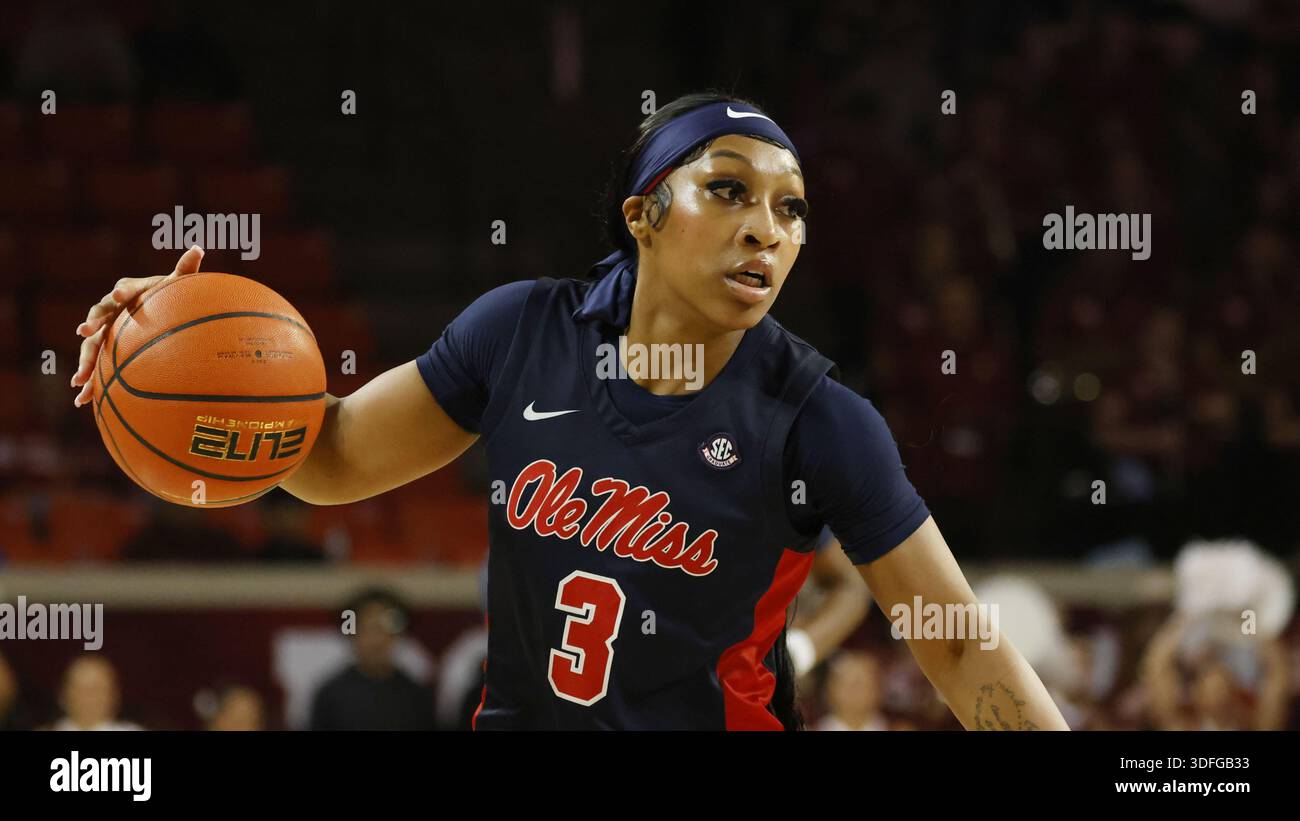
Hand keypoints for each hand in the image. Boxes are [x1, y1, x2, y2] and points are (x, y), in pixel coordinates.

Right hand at [70, 245, 204, 406]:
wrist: (156, 311)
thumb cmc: (169, 296)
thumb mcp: (178, 284)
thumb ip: (185, 269)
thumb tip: (198, 248)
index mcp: (128, 291)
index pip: (124, 289)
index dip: (121, 291)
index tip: (119, 292)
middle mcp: (111, 310)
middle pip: (98, 318)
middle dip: (91, 325)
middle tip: (84, 332)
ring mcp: (106, 330)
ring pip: (91, 346)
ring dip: (84, 362)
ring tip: (78, 380)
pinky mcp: (106, 349)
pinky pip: (97, 366)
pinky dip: (90, 383)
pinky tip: (82, 401)